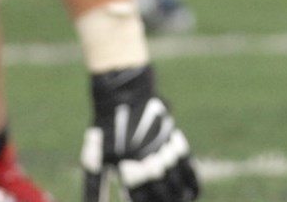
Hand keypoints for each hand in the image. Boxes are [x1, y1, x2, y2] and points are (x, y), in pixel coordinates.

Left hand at [83, 66, 199, 201]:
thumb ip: (94, 188)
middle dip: (162, 200)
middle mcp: (147, 158)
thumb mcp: (95, 159)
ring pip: (176, 183)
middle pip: (161, 194)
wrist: (124, 94)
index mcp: (126, 166)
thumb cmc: (106, 129)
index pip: (140, 199)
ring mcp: (162, 148)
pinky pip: (188, 165)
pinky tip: (190, 194)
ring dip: (177, 196)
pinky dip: (192, 182)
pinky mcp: (174, 138)